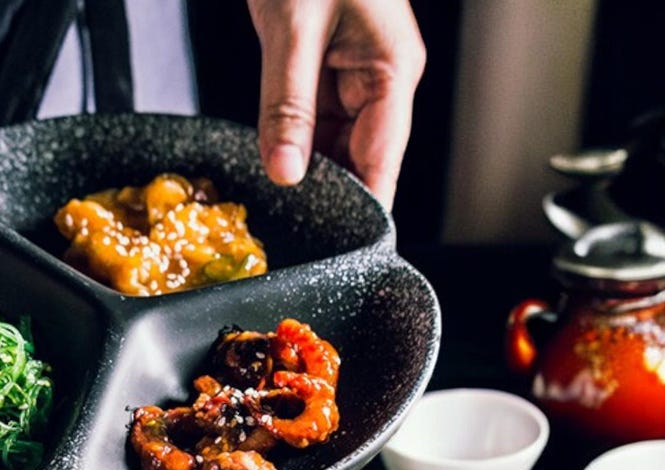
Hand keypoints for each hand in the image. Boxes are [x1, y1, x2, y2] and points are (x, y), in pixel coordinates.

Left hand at [247, 0, 425, 207]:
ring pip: (332, 148)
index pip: (382, 164)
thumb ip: (288, 105)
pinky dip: (293, 145)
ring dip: (305, 171)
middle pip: (358, 162)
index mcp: (392, 70)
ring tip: (274, 197)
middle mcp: (382, 81)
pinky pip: (314, 126)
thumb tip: (285, 173)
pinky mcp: (330, 74)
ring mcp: (357, 79)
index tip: (335, 246)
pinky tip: (272, 162)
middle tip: (286, 222)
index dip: (360, 211)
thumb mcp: (292, 29)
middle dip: (324, 193)